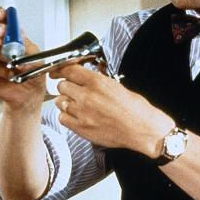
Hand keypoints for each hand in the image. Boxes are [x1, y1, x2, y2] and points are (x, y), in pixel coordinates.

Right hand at [0, 6, 45, 110]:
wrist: (30, 94)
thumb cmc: (32, 74)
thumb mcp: (36, 55)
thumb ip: (26, 43)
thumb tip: (17, 32)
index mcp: (8, 36)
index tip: (2, 14)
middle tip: (2, 32)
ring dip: (3, 57)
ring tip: (15, 65)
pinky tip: (8, 74)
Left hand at [52, 63, 173, 155]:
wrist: (143, 130)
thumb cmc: (136, 109)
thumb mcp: (117, 86)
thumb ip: (98, 81)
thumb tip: (87, 77)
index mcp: (97, 82)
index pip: (68, 70)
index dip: (60, 70)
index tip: (57, 72)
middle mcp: (87, 96)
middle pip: (61, 85)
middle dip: (66, 87)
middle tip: (72, 90)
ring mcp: (82, 113)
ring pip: (59, 101)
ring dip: (65, 101)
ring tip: (76, 104)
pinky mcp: (81, 128)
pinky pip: (62, 118)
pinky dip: (66, 116)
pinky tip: (76, 116)